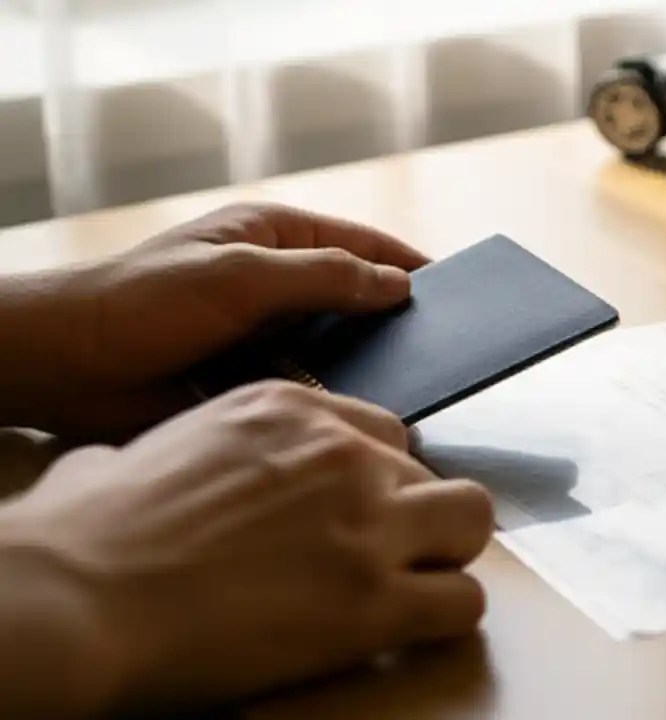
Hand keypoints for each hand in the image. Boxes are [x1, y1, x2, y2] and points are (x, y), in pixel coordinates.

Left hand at [0, 203, 428, 437]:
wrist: (66, 368)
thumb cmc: (144, 301)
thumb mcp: (243, 276)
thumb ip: (324, 277)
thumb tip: (400, 284)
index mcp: (276, 240)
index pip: (364, 245)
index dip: (413, 265)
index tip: (466, 292)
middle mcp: (278, 287)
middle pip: (358, 301)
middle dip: (400, 325)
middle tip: (457, 353)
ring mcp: (268, 338)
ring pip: (339, 353)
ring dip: (371, 371)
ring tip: (425, 394)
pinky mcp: (254, 386)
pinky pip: (312, 392)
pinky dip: (338, 406)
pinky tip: (370, 426)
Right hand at [0, 380, 492, 717]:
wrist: (78, 597)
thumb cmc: (84, 534)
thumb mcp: (128, 454)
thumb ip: (166, 452)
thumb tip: (118, 469)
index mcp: (287, 410)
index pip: (382, 430)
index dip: (375, 477)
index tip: (360, 509)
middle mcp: (342, 454)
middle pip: (429, 471)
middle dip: (412, 515)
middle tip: (381, 555)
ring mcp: (367, 523)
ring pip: (472, 517)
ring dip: (448, 552)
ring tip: (412, 585)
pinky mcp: (375, 600)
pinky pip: (463, 600)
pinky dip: (447, 616)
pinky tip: (414, 627)